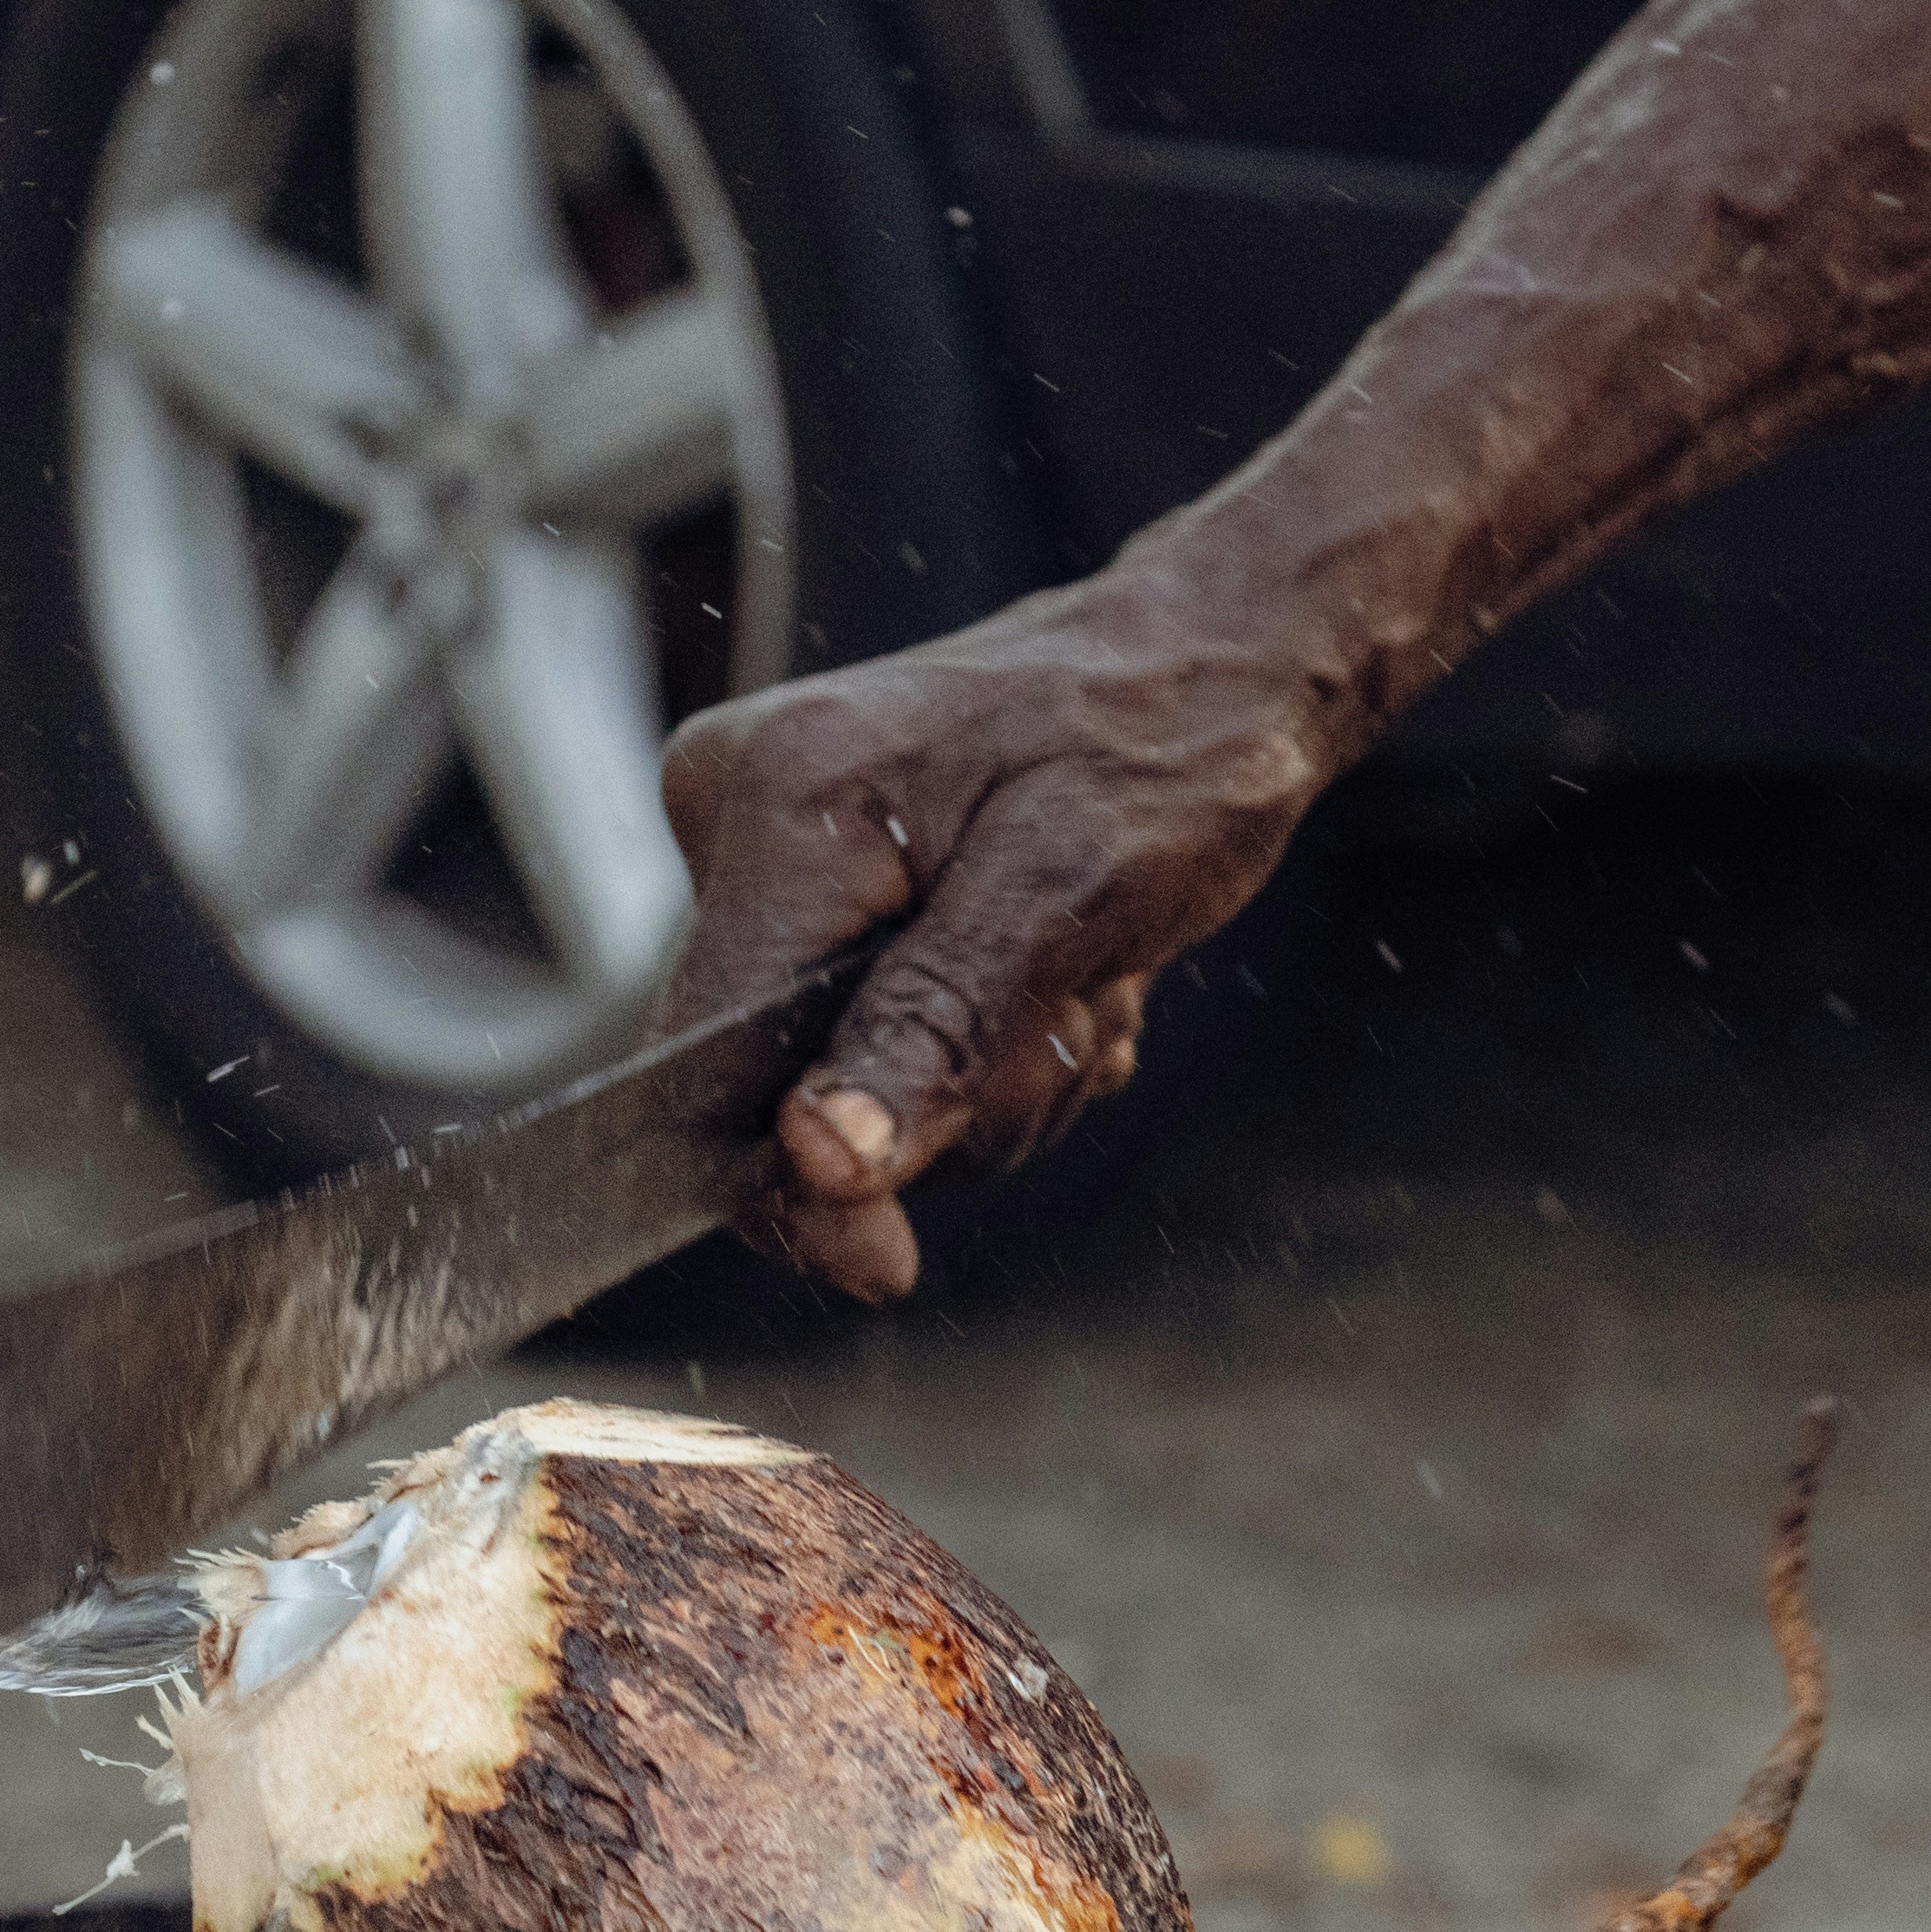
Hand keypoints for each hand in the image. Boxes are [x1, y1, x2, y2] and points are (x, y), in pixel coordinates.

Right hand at [654, 588, 1338, 1299]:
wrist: (1221, 668)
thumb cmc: (1166, 749)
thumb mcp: (1069, 899)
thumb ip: (934, 1031)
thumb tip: (818, 1162)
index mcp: (779, 805)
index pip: (709, 1062)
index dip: (789, 1184)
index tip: (884, 1263)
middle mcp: (744, 823)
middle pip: (785, 1089)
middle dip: (948, 1099)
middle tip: (1075, 1012)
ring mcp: (780, 862)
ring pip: (855, 1091)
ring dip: (996, 1079)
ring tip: (1085, 976)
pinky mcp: (827, 901)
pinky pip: (887, 1055)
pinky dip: (992, 1049)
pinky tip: (1064, 974)